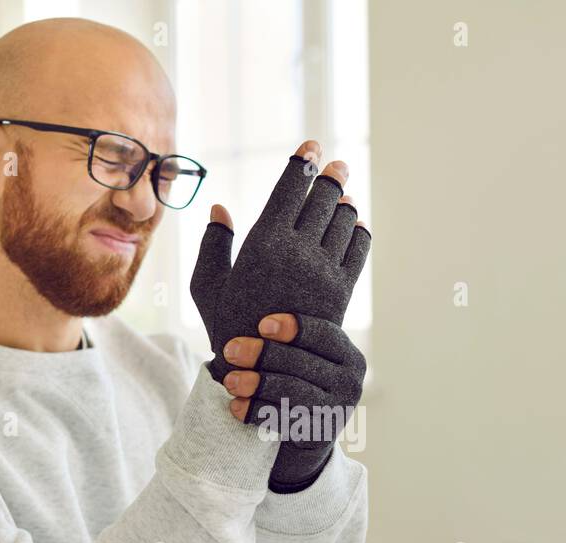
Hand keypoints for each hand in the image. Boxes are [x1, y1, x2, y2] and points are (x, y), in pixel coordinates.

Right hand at [190, 140, 370, 490]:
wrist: (263, 372)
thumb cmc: (228, 325)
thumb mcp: (207, 285)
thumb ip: (213, 243)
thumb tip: (220, 207)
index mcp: (263, 243)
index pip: (291, 188)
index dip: (304, 162)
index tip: (311, 148)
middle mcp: (298, 252)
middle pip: (323, 199)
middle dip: (332, 177)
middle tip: (336, 166)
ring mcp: (324, 272)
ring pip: (344, 221)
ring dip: (345, 202)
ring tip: (344, 193)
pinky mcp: (342, 292)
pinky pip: (357, 250)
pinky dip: (358, 231)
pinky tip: (355, 223)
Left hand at [220, 309, 365, 490]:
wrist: (308, 434)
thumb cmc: (298, 380)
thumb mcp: (306, 356)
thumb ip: (292, 334)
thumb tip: (258, 293)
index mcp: (349, 356)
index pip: (324, 335)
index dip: (293, 328)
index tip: (261, 324)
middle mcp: (350, 383)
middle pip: (302, 363)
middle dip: (262, 355)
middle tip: (230, 350)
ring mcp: (336, 411)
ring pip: (292, 392)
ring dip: (256, 385)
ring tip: (228, 381)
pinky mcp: (318, 434)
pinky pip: (283, 420)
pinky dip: (256, 412)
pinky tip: (235, 406)